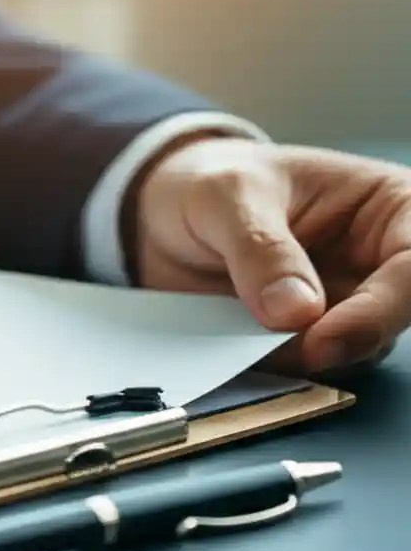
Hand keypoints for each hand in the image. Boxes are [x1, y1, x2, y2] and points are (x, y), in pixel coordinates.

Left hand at [134, 135, 410, 374]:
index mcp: (388, 207)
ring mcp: (346, 303)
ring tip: (248, 340)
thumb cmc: (210, 183)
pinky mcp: (308, 336)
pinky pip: (308, 366)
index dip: (381, 308)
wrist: (163, 213)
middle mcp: (379, 261)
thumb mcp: (227, 197)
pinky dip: (280, 367)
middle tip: (297, 353)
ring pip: (356, 349)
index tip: (325, 338)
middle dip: (349, 341)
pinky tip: (241, 352)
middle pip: (396, 316)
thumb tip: (297, 311)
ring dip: (307, 357)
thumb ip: (261, 249)